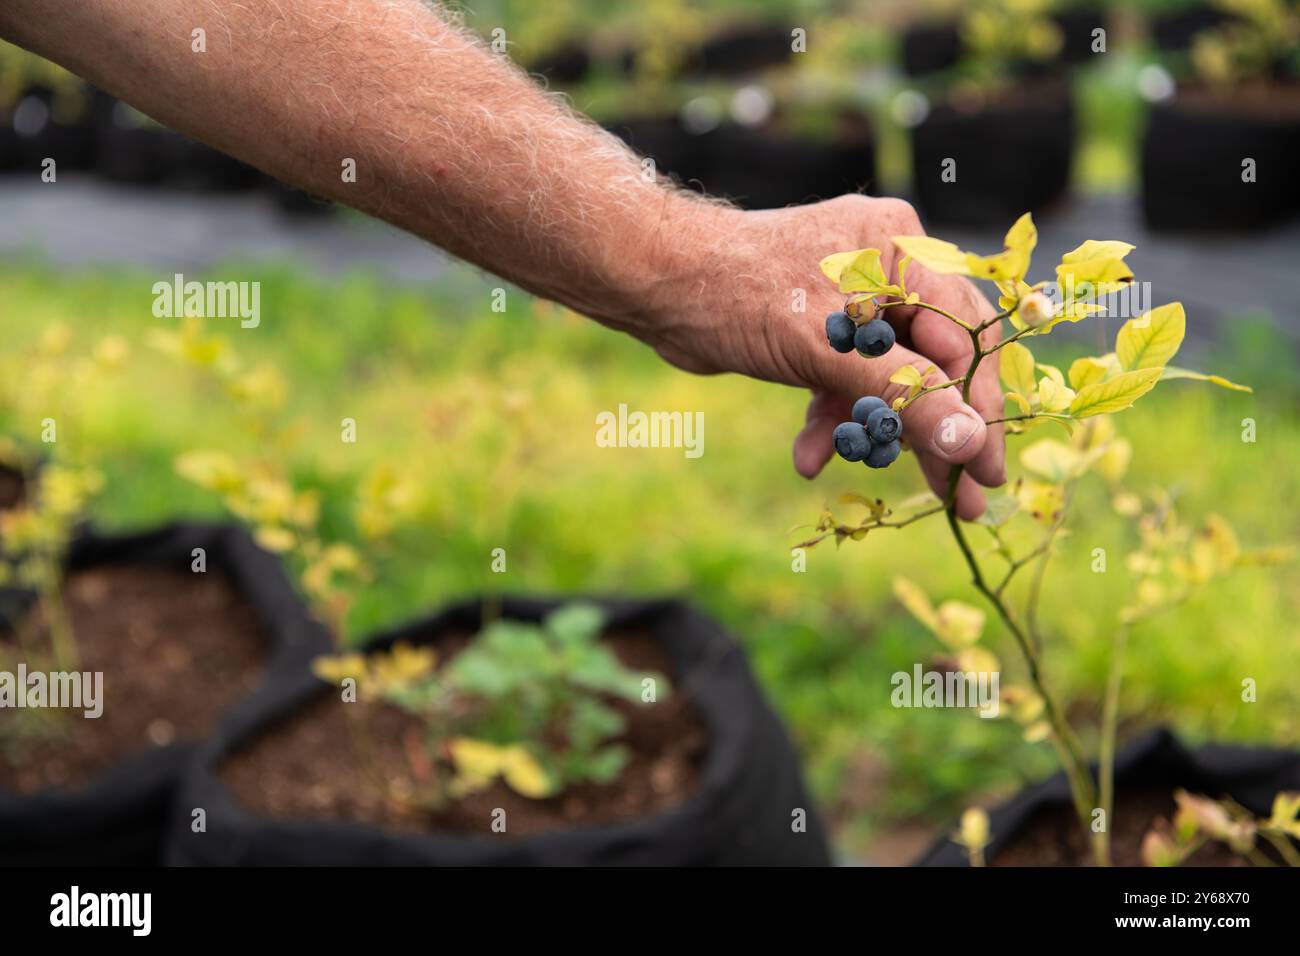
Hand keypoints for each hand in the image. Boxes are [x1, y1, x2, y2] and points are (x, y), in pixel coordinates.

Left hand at [638, 195, 1005, 518]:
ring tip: (860, 470)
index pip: (966, 340)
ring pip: (888, 378)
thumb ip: (902, 397)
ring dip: (871, 429)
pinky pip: (847, 380)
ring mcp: (854, 299)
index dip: (977, 412)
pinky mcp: (821, 328)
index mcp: (901, 251)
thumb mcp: (826, 353)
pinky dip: (831, 417)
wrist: (653, 286)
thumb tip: (970, 443)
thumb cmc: (737, 297)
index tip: (984, 475)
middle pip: (933, 361)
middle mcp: (886, 268)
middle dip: (932, 430)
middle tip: (954, 499)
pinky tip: (808, 456)